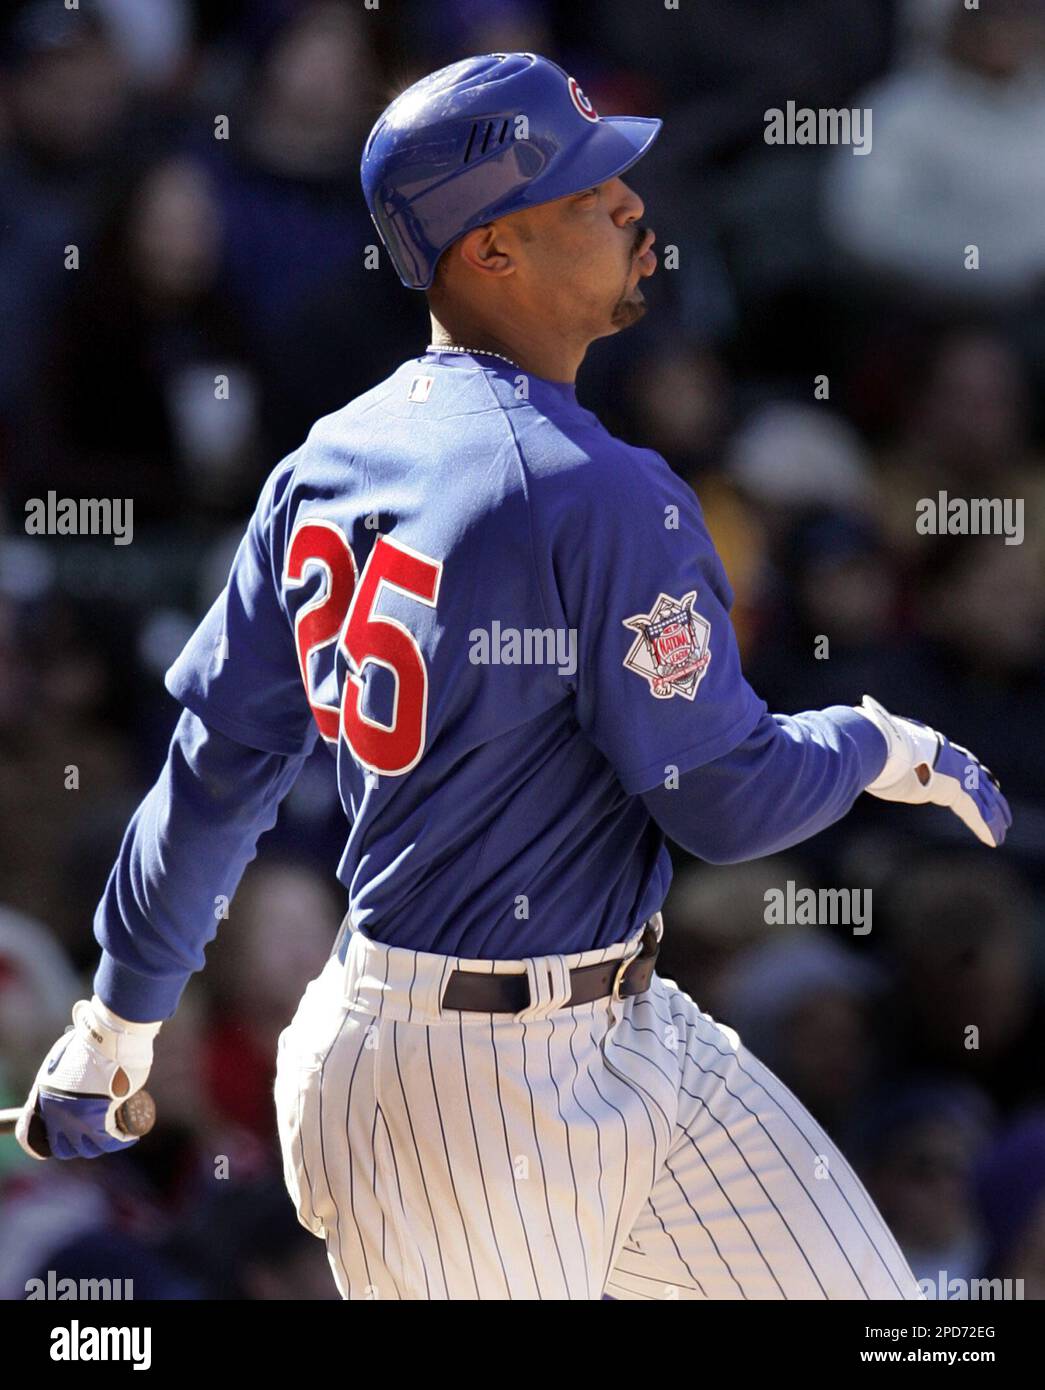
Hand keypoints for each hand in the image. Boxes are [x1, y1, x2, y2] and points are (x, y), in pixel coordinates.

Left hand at [16, 996, 161, 1159]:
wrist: (109, 1037)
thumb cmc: (92, 1042)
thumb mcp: (64, 1059)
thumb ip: (60, 1076)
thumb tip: (70, 1083)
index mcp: (42, 1099)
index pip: (33, 1136)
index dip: (50, 1140)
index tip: (65, 1139)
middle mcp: (55, 1115)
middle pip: (63, 1148)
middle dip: (79, 1145)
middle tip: (95, 1135)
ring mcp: (76, 1121)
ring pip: (88, 1148)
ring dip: (101, 1145)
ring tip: (115, 1135)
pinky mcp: (99, 1122)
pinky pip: (110, 1141)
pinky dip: (122, 1141)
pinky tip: (130, 1136)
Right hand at [855, 695, 1011, 847]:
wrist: (879, 743)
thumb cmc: (871, 745)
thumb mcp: (879, 751)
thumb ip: (878, 757)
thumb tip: (857, 753)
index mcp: (933, 746)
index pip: (959, 760)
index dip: (972, 771)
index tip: (983, 779)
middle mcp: (949, 757)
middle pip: (978, 778)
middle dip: (990, 795)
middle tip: (1000, 808)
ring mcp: (955, 772)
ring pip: (983, 798)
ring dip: (994, 817)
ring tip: (1001, 832)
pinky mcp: (955, 789)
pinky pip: (976, 812)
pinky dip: (985, 827)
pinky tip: (993, 840)